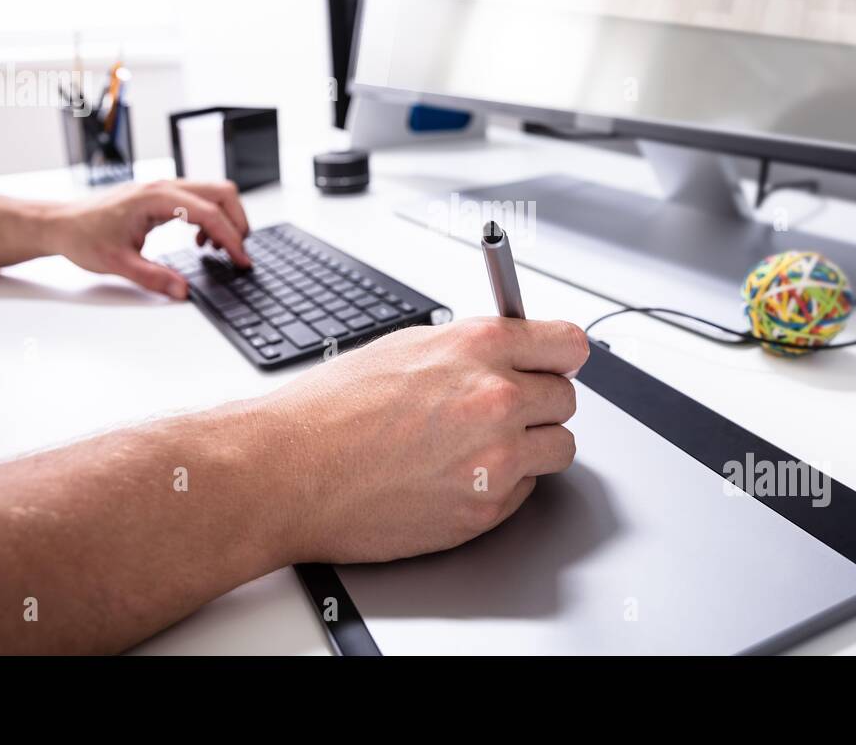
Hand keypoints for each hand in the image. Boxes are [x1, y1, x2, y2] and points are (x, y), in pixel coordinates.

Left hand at [48, 179, 250, 297]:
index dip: (231, 238)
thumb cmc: (83, 236)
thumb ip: (153, 278)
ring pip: (214, 193)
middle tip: (238, 253)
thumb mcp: (117, 263)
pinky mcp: (162, 196)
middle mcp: (163, 187)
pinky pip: (200, 199)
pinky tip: (199, 241)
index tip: (241, 260)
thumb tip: (182, 291)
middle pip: (222, 192)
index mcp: (154, 198)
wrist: (61, 224)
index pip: (209, 212)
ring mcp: (164, 189)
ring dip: (225, 220)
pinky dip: (211, 218)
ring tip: (217, 249)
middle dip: (237, 222)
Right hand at [259, 317, 589, 563]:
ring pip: (559, 449)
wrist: (288, 472)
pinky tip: (457, 476)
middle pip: (567, 399)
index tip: (555, 364)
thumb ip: (469, 350)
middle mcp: (496, 399)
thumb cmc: (329, 411)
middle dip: (540, 404)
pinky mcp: (485, 510)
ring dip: (532, 447)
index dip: (559, 357)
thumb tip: (507, 353)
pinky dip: (503, 486)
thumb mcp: (405, 348)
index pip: (568, 345)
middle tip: (505, 411)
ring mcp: (496, 459)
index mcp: (479, 348)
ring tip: (483, 446)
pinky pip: (525, 493)